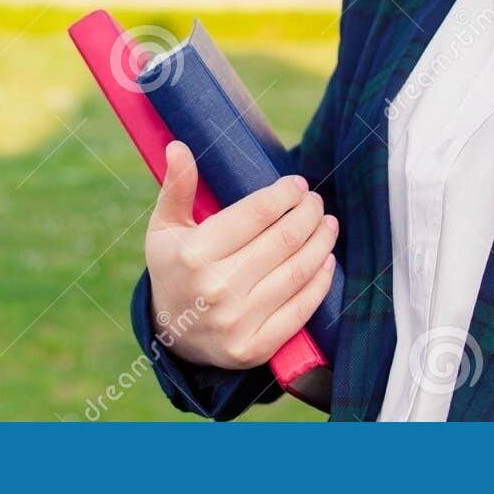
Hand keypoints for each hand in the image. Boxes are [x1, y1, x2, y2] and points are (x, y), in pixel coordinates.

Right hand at [144, 140, 338, 369]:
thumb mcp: (164, 229)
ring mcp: (236, 322)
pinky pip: (300, 309)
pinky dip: (320, 282)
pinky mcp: (254, 347)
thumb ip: (176, 188)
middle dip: (308, 213)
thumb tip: (179, 146)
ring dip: (321, 243)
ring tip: (328, 224)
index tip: (298, 184)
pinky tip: (327, 260)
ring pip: (297, 271)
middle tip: (316, 202)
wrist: (171, 337)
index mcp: (193, 254)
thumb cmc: (173, 269)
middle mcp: (216, 289)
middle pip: (284, 239)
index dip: (284, 194)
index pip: (256, 213)